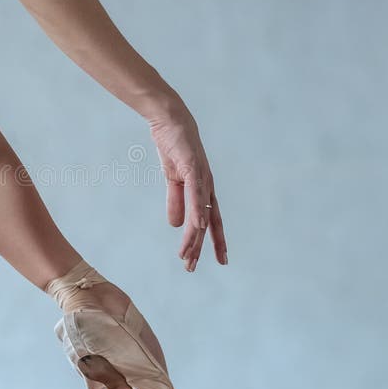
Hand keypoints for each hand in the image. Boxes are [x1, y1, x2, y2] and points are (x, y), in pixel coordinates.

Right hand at [149, 105, 227, 271]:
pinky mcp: (193, 167)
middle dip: (204, 246)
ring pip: (201, 213)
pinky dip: (198, 211)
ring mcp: (202, 177)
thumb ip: (175, 201)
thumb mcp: (172, 179)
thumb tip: (177, 225)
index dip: (216, 241)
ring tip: (188, 255)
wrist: (169, 121)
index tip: (218, 260)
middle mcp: (207, 186)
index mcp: (203, 189)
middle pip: (210, 222)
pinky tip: (199, 226)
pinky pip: (196, 194)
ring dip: (196, 236)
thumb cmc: (173, 146)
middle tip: (195, 268)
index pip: (212, 220)